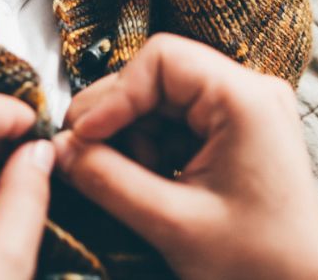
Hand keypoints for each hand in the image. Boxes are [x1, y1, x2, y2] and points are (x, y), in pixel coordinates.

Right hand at [53, 34, 317, 279]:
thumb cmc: (259, 263)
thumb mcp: (171, 222)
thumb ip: (107, 180)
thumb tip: (58, 149)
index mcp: (245, 99)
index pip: (161, 59)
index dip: (114, 94)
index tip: (83, 135)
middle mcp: (249, 93)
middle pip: (158, 77)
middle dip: (117, 118)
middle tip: (83, 157)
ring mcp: (244, 113)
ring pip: (161, 102)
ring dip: (131, 138)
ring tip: (125, 182)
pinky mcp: (234, 136)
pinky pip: (176, 125)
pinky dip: (150, 151)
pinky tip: (147, 185)